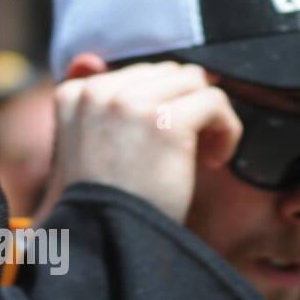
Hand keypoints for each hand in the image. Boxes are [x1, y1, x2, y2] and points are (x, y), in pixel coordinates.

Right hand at [50, 61, 239, 223]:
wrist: (109, 242)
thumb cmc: (102, 207)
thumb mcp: (81, 150)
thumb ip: (87, 105)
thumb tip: (88, 56)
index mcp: (73, 96)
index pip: (136, 76)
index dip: (160, 106)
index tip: (162, 144)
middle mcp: (98, 92)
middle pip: (166, 74)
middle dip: (184, 107)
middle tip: (188, 152)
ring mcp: (130, 104)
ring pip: (193, 81)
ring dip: (206, 116)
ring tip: (203, 155)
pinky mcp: (165, 120)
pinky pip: (215, 101)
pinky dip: (227, 129)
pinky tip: (215, 161)